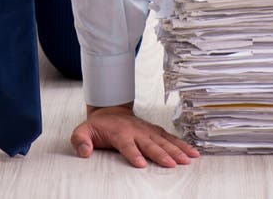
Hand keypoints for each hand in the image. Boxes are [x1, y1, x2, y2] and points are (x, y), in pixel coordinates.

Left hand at [71, 102, 199, 168]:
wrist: (110, 109)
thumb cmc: (98, 125)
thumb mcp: (83, 131)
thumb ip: (80, 140)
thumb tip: (84, 151)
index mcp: (119, 133)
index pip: (126, 145)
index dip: (133, 154)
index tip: (141, 163)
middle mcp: (136, 131)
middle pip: (150, 143)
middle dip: (161, 154)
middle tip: (172, 163)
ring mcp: (147, 130)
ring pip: (163, 140)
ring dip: (176, 149)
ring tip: (188, 159)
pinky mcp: (155, 131)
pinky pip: (170, 138)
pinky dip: (182, 144)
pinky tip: (192, 153)